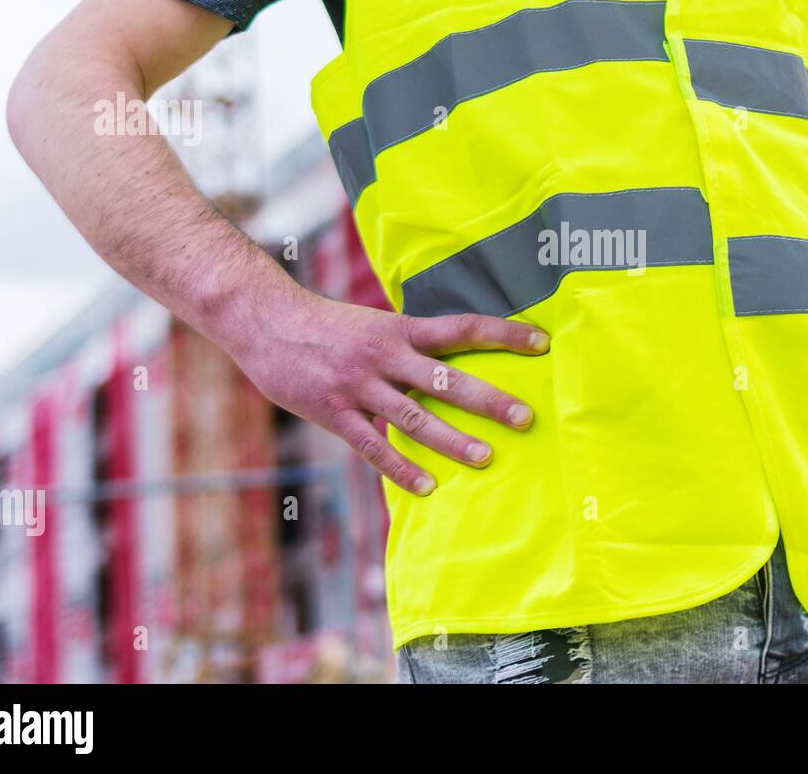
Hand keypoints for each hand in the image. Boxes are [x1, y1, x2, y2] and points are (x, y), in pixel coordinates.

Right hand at [230, 289, 548, 495]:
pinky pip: (373, 446)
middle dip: (488, 400)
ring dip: (452, 439)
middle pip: (447, 378)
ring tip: (486, 457)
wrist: (265, 320)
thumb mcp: (375, 323)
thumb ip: (410, 342)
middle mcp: (386, 355)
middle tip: (526, 417)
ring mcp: (360, 386)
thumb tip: (453, 357)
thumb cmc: (326, 325)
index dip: (504, 333)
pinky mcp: (334, 412)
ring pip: (415, 416)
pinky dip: (401, 468)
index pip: (462, 328)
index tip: (542, 342)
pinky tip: (428, 487)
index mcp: (400, 329)